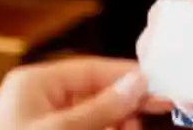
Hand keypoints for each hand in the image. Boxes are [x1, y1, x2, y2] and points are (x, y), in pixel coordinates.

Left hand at [0, 56, 150, 129]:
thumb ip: (101, 108)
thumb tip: (138, 82)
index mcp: (35, 83)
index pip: (91, 69)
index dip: (126, 76)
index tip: (157, 86)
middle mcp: (39, 98)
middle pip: (95, 93)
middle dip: (121, 108)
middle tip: (143, 122)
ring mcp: (42, 122)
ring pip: (93, 116)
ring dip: (115, 124)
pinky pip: (84, 128)